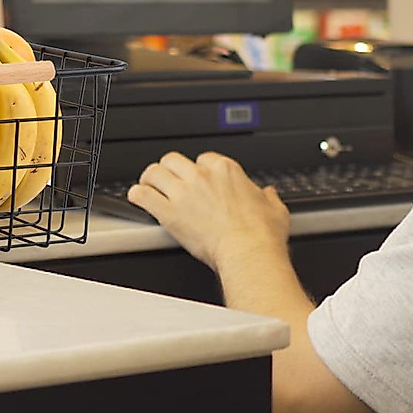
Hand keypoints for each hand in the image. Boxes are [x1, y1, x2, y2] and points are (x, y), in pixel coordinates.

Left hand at [127, 151, 289, 271]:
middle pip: (173, 160)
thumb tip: (268, 194)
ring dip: (150, 179)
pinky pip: (143, 195)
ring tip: (148, 185)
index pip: (203, 158)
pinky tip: (138, 198)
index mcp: (226, 171)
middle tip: (168, 180)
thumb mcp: (275, 209)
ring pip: (154, 172)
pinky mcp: (169, 213)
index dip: (198, 169)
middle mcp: (202, 177)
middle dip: (169, 169)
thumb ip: (268, 198)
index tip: (197, 179)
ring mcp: (183, 193)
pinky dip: (137, 195)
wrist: (249, 254)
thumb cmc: (261, 235)